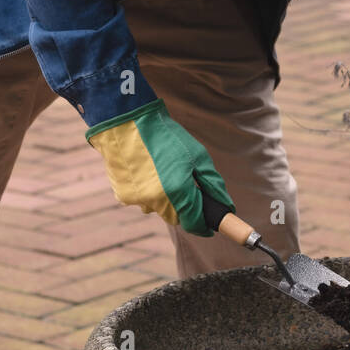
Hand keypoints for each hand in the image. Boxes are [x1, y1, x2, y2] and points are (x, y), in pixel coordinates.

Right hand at [84, 98, 234, 236]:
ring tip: (163, 171)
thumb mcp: (198, 156)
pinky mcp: (123, 196)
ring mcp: (138, 200)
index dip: (204, 226)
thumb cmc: (167, 137)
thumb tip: (225, 206)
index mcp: (178, 191)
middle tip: (186, 185)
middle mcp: (157, 201)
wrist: (127, 122)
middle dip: (185, 208)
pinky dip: (148, 192)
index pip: (194, 223)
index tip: (210, 226)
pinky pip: (143, 201)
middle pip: (177, 218)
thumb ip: (213, 185)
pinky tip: (146, 171)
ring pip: (159, 210)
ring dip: (165, 200)